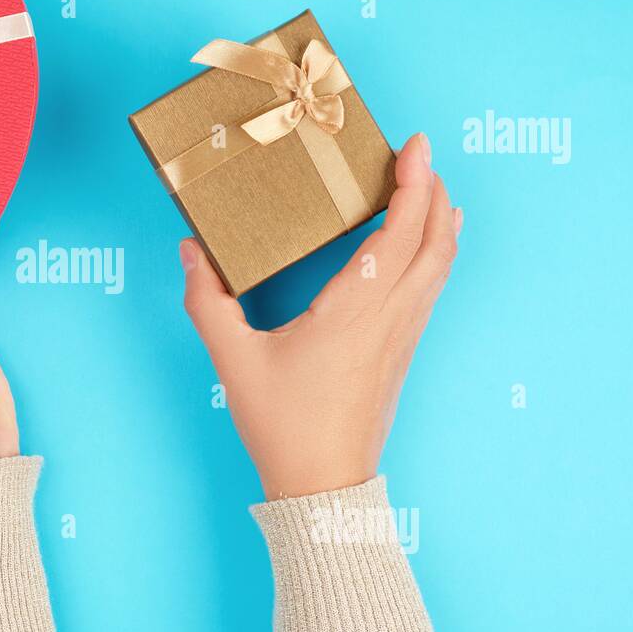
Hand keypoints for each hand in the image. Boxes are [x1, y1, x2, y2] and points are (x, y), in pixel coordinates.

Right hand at [180, 132, 460, 499]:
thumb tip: (192, 252)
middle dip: (434, 192)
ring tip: (431, 188)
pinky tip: (427, 247)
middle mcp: (390, 318)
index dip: (413, 185)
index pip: (398, 234)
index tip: (416, 145)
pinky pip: (431, 289)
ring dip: (440, 222)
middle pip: (434, 243)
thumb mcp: (234, 361)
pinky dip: (435, 255)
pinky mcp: (401, 353)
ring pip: (440, 268)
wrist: (323, 486)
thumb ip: (208, 302)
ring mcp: (402, 337)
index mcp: (355, 312)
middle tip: (421, 155)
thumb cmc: (284, 426)